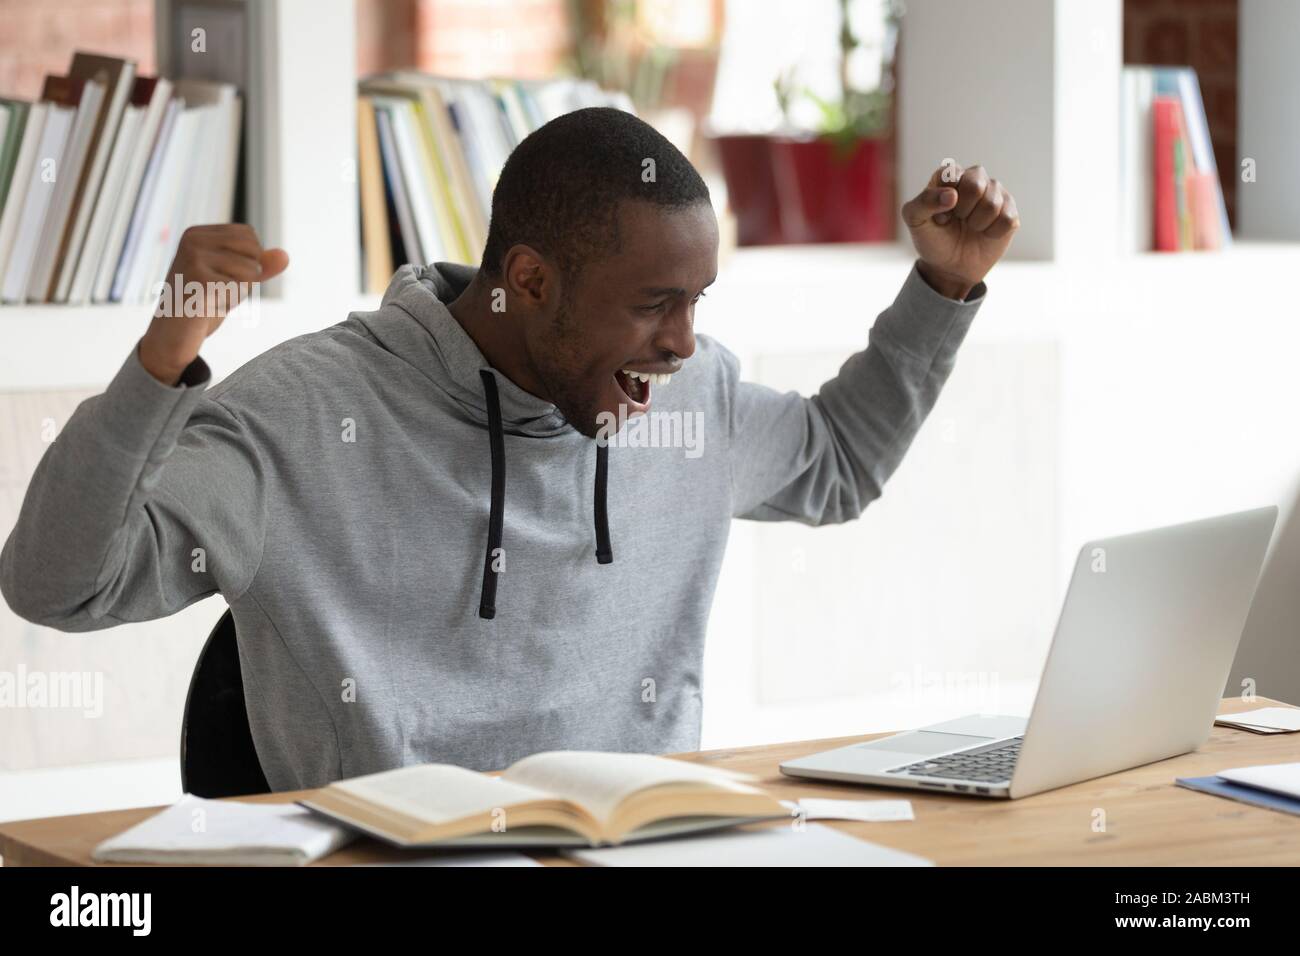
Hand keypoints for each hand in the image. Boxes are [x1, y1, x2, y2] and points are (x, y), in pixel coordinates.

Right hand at [138, 224, 288, 383]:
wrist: (171, 337)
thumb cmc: (203, 306)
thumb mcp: (235, 280)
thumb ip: (260, 267)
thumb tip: (285, 256)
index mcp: (197, 234)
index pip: (249, 236)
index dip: (248, 262)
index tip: (219, 277)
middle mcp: (192, 239)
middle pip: (254, 251)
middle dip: (246, 277)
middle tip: (217, 291)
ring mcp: (193, 257)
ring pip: (250, 271)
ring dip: (238, 292)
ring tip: (211, 299)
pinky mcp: (199, 279)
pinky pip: (241, 288)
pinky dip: (230, 302)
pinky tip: (207, 306)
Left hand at [901, 163, 1018, 299]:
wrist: (950, 267)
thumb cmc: (932, 239)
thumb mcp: (915, 221)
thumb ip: (924, 202)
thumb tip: (952, 195)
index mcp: (950, 175)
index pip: (951, 173)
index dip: (944, 199)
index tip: (940, 215)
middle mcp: (975, 178)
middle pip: (976, 184)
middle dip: (963, 210)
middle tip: (957, 220)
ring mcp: (995, 193)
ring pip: (992, 204)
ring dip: (977, 224)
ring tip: (970, 227)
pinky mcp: (1010, 211)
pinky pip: (1007, 219)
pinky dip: (992, 233)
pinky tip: (985, 234)